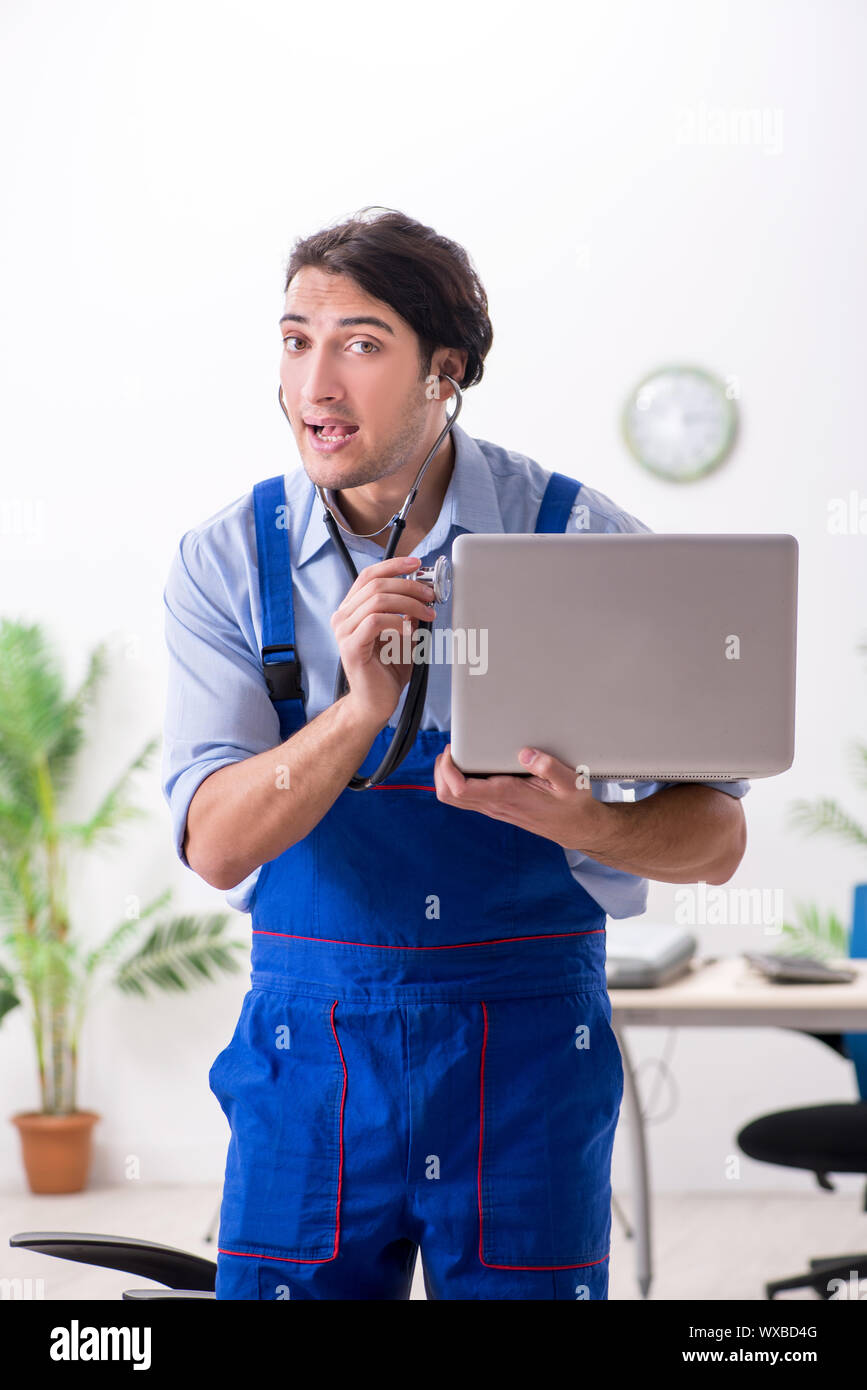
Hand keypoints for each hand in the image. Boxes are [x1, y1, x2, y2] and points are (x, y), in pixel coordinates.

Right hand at [331, 554, 436, 727]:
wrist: (376, 703)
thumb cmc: (388, 669)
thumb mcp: (403, 633)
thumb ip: (408, 612)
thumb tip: (424, 591)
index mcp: (352, 610)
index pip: (369, 575)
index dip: (394, 565)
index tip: (417, 563)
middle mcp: (343, 617)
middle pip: (376, 584)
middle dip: (409, 586)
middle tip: (431, 595)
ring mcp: (344, 632)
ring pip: (378, 600)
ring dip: (409, 603)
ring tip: (428, 614)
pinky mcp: (351, 647)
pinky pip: (376, 622)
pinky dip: (399, 623)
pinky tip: (411, 632)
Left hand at [433, 743, 601, 849]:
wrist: (577, 828)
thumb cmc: (572, 805)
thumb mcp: (569, 782)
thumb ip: (548, 765)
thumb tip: (525, 752)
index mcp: (507, 795)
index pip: (460, 789)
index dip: (448, 769)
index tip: (453, 749)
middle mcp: (495, 805)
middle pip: (448, 795)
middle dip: (441, 770)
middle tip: (451, 749)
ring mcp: (494, 809)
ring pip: (453, 799)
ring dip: (446, 777)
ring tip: (456, 755)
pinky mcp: (496, 809)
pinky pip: (465, 799)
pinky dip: (457, 783)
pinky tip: (469, 767)